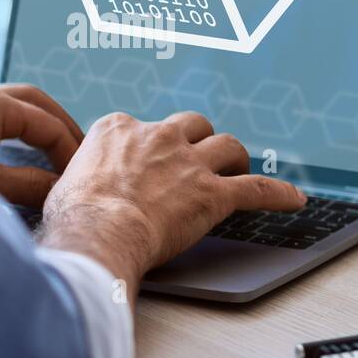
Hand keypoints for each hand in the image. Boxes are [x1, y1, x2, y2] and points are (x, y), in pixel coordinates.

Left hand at [0, 84, 83, 206]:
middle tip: (79, 152)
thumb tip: (61, 188)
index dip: (69, 149)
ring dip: (35, 126)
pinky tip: (11, 157)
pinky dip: (12, 133)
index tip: (80, 176)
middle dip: (59, 124)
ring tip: (52, 154)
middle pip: (33, 101)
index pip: (47, 122)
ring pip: (10, 107)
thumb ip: (26, 185)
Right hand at [38, 111, 304, 297]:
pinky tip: (293, 198)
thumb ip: (80, 178)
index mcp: (118, 129)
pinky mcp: (213, 194)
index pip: (140, 128)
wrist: (97, 232)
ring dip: (233, 159)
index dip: (147, 148)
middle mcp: (157, 136)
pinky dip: (278, 194)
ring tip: (236, 172)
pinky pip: (256, 189)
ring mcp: (188, 163)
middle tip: (197, 160)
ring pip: (226, 146)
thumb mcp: (63, 183)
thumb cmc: (73, 216)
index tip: (146, 164)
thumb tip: (74, 196)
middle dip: (197, 140)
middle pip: (190, 125)